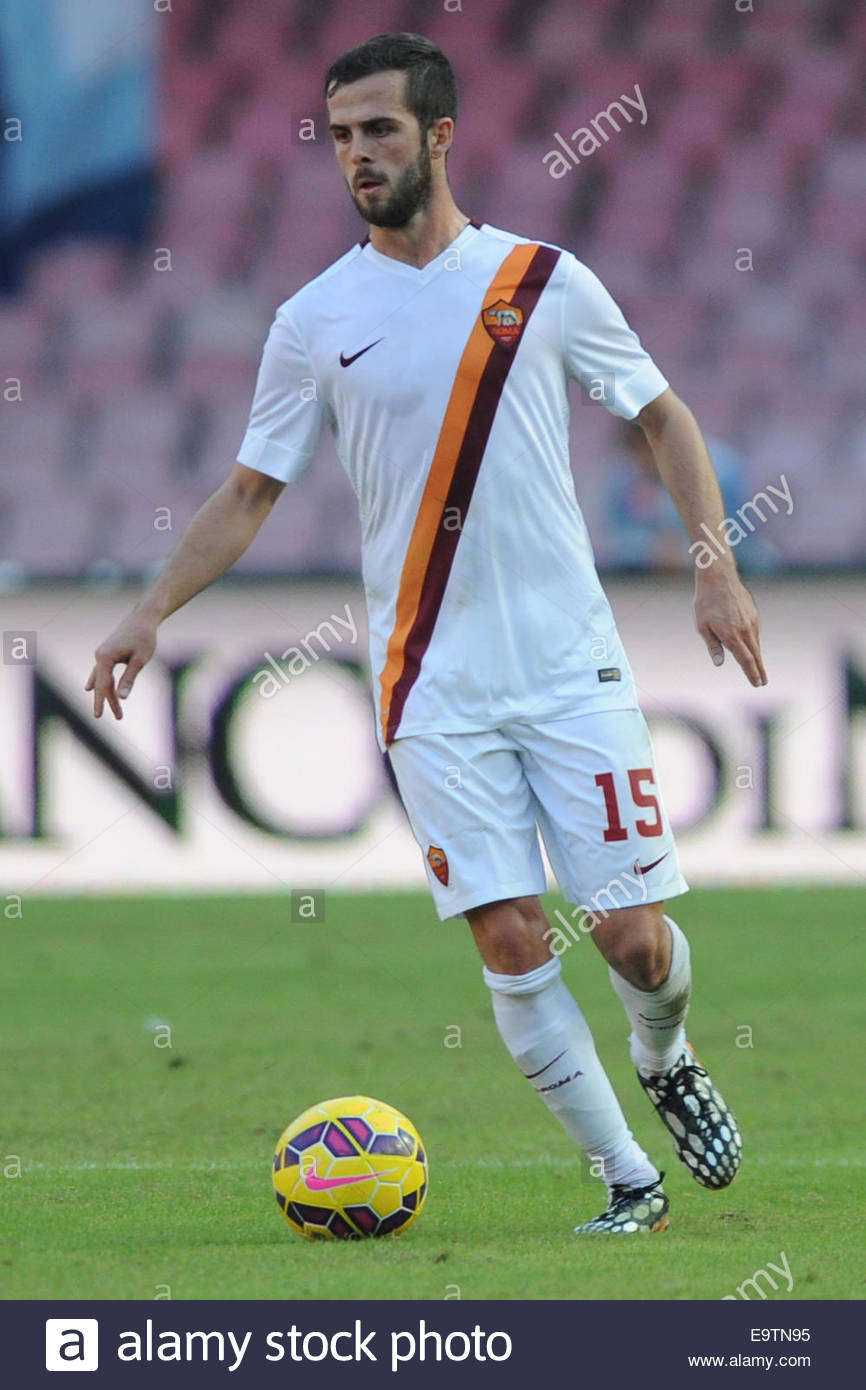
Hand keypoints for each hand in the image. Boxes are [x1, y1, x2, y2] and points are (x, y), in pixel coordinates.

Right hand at [85, 611, 157, 718]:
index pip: (103, 684)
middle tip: (112, 717)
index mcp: (105, 657)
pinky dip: (101, 681)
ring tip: (111, 711)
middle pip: (102, 683)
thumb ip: (129, 678)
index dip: (104, 701)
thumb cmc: (144, 638)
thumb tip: (122, 698)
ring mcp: (102, 654)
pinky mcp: (107, 653)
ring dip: (108, 693)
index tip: (102, 715)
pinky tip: (90, 688)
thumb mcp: (140, 660)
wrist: (143, 618)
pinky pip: (102, 671)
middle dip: (108, 700)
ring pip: (103, 678)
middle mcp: (100, 655)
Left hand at [694, 568, 766, 686]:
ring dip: (757, 657)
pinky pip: (754, 633)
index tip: (757, 683)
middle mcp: (745, 630)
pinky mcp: (753, 614)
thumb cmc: (706, 603)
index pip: (746, 660)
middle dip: (759, 670)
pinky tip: (751, 648)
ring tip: (758, 669)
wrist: (719, 578)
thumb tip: (719, 664)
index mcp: (732, 635)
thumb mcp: (703, 626)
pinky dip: (754, 643)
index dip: (751, 673)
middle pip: (755, 655)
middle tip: (763, 682)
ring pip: (755, 644)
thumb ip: (713, 646)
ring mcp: (751, 621)